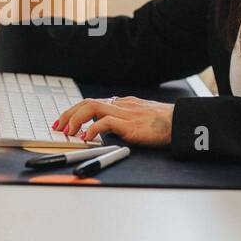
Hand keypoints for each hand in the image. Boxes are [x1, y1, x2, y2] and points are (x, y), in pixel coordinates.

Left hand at [53, 96, 173, 146]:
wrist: (181, 124)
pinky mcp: (130, 125)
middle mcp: (122, 105)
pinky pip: (105, 122)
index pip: (92, 102)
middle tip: (59, 126)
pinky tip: (87, 138)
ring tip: (68, 132)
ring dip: (76, 119)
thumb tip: (106, 129)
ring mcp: (126, 113)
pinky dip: (92, 129)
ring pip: (92, 107)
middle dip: (69, 113)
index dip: (75, 111)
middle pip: (88, 102)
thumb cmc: (164, 124)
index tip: (64, 122)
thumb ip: (124, 120)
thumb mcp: (140, 117)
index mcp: (123, 103)